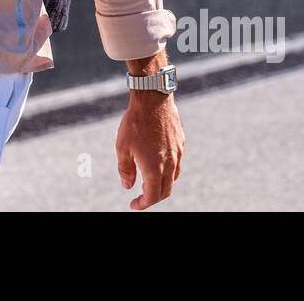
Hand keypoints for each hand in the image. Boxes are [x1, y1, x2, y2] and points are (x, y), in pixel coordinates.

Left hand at [115, 92, 183, 209]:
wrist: (153, 99)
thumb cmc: (135, 122)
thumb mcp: (122, 147)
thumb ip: (125, 169)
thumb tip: (127, 186)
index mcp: (154, 167)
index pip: (152, 196)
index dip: (142, 204)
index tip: (133, 204)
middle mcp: (169, 163)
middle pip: (165, 191)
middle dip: (153, 197)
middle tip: (141, 196)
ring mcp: (177, 153)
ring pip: (173, 178)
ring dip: (162, 184)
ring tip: (149, 181)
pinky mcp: (181, 143)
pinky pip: (177, 164)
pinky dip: (168, 171)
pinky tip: (158, 164)